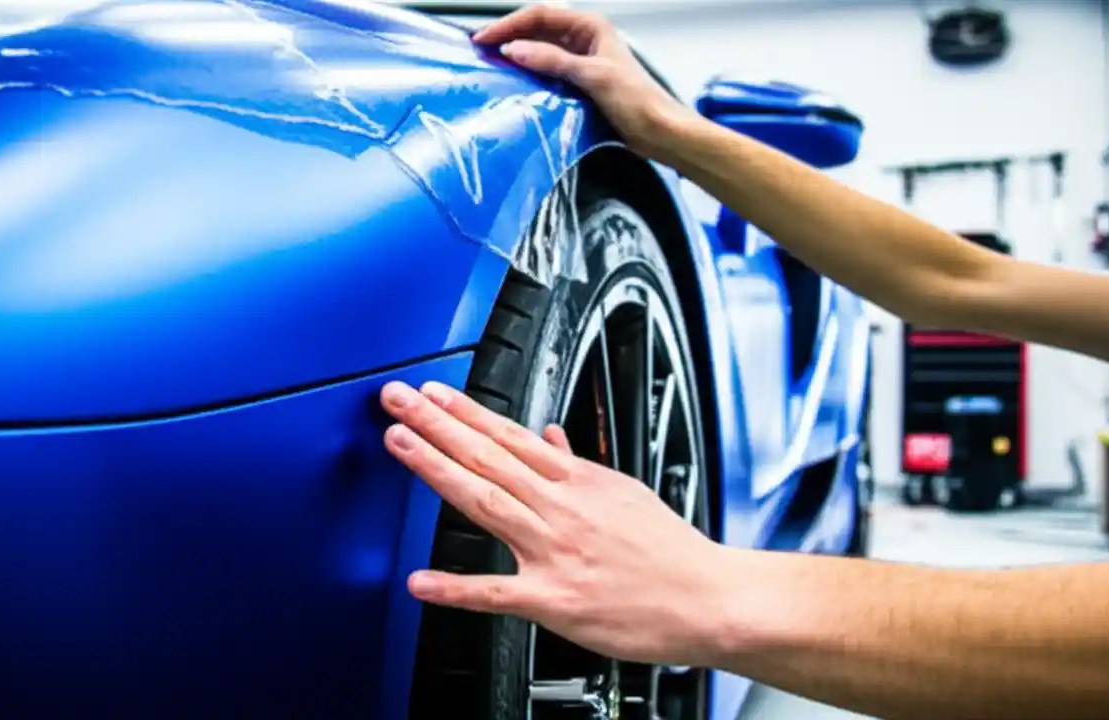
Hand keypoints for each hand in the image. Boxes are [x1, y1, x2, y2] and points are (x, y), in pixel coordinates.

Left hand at [379, 380, 738, 666]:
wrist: (710, 599)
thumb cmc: (671, 552)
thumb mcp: (625, 492)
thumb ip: (578, 464)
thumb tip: (549, 436)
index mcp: (579, 481)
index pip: (510, 435)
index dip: (466, 411)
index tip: (433, 392)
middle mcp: (562, 507)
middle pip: (489, 456)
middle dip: (437, 424)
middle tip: (398, 400)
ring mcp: (555, 551)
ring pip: (486, 501)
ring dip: (438, 470)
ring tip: (401, 444)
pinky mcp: (555, 599)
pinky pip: (496, 593)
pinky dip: (455, 588)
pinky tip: (421, 580)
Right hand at [472, 5, 696, 160]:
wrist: (659, 132)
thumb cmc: (637, 101)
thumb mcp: (592, 76)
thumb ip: (553, 61)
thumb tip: (514, 49)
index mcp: (591, 26)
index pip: (541, 15)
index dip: (509, 24)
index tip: (484, 38)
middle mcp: (585, 39)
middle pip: (537, 29)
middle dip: (509, 36)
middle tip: (480, 49)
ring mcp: (582, 60)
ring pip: (540, 50)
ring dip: (517, 55)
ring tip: (491, 63)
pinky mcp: (580, 83)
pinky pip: (547, 72)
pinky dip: (529, 74)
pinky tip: (515, 82)